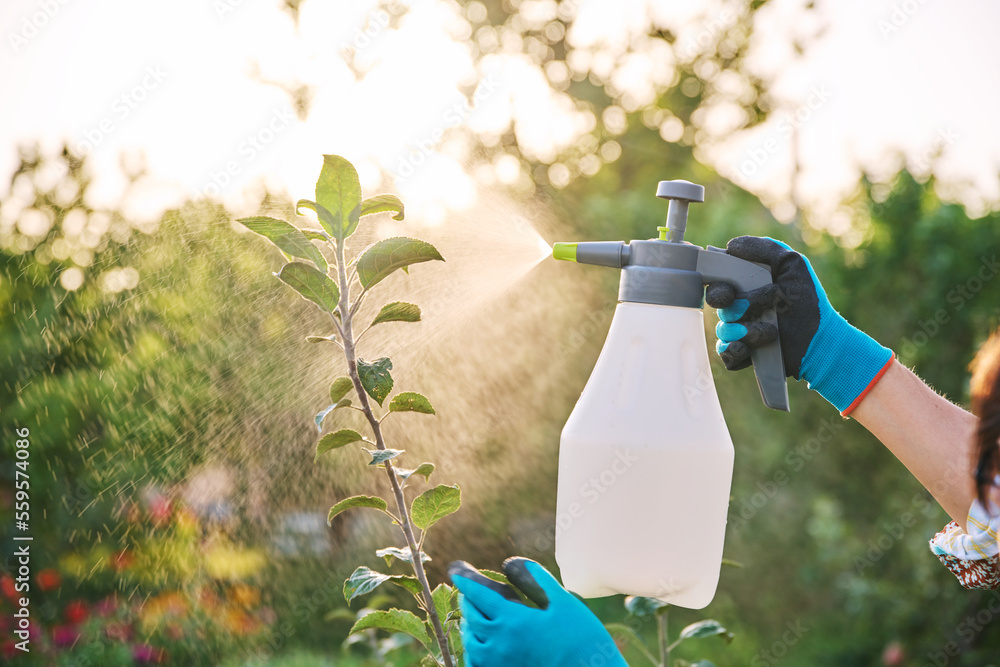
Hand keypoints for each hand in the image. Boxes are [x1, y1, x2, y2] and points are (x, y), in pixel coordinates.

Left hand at [448, 558, 625, 666]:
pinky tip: (479, 644)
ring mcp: (498, 664)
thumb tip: (514, 562)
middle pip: (471, 617)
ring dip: (468, 625)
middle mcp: (500, 643)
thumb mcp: (563, 602)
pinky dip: (473, 651)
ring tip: (473, 616)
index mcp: (513, 620)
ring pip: (470, 642)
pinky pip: (476, 664)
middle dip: (467, 600)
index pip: (479, 595)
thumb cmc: (582, 638)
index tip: (455, 572)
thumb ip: (537, 579)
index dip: (465, 581)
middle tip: (468, 592)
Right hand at [705, 235, 892, 414]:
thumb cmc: (808, 301)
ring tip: (771, 332)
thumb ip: (765, 248)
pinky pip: (725, 354)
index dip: (718, 287)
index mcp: (746, 287)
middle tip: (745, 309)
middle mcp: (739, 308)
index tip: (729, 292)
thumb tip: (731, 246)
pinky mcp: (742, 355)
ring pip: (724, 330)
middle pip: (716, 305)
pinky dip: (734, 351)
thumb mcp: (792, 265)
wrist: (822, 339)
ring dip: (746, 330)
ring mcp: (739, 332)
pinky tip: (748, 348)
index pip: (718, 283)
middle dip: (730, 307)